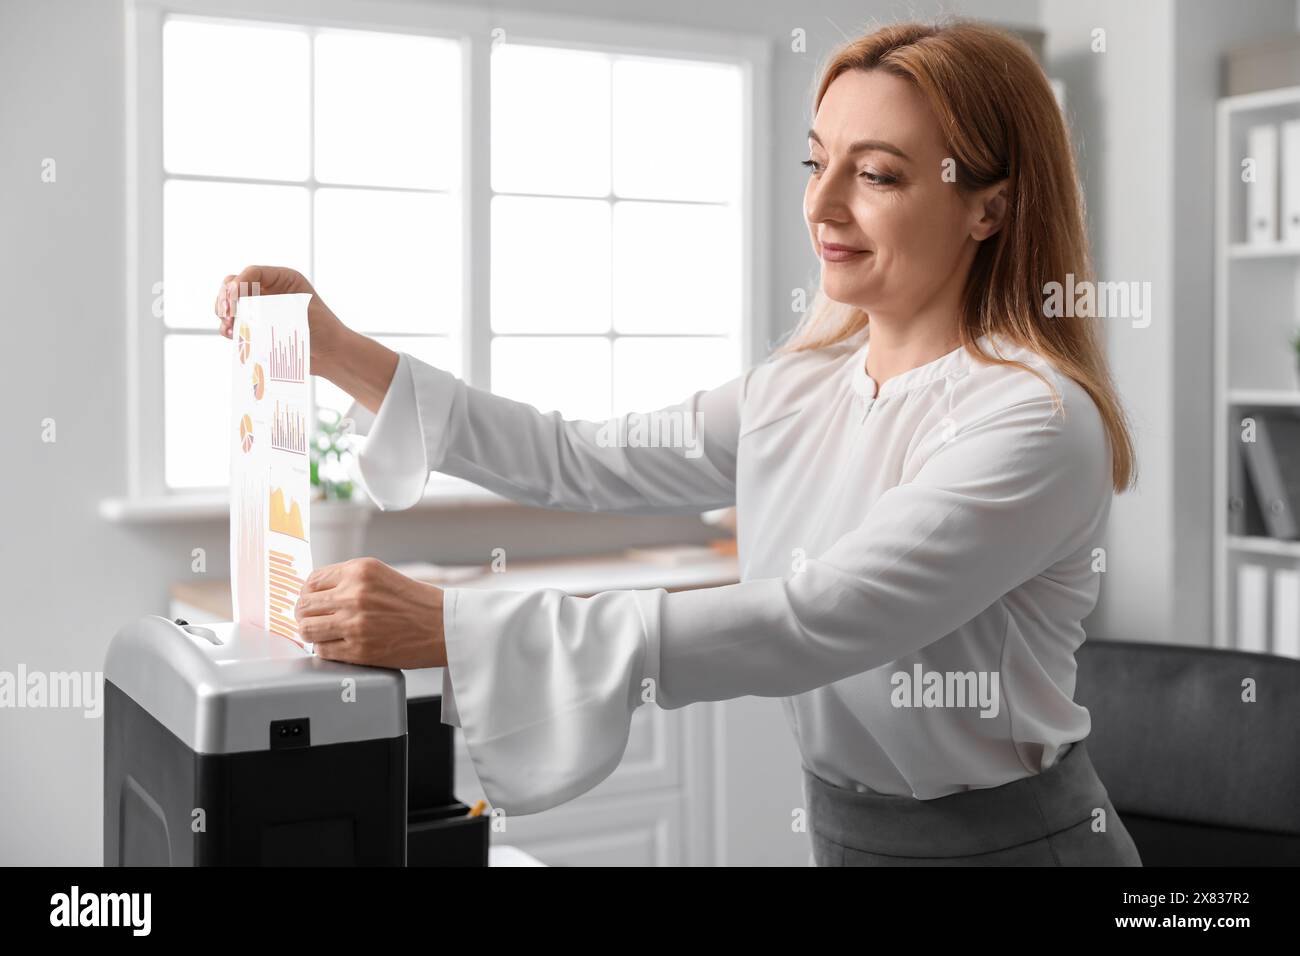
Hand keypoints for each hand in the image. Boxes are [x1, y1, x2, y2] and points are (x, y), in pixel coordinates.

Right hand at [214, 265, 346, 372]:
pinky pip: (235, 323)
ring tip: (228, 326)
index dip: (239, 283)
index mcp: (283, 279)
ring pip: (230, 303)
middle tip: (226, 312)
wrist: (330, 354)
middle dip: (226, 296)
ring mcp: (261, 308)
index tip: (233, 299)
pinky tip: (231, 335)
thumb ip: (270, 309)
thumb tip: (241, 312)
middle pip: (235, 284)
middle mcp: (269, 290)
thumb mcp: (299, 313)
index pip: (253, 273)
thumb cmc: (323, 329)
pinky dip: (229, 328)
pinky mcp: (257, 326)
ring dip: (224, 313)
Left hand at [294, 557, 446, 668]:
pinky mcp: (359, 649)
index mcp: (360, 570)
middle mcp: (354, 594)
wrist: (444, 626)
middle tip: (313, 619)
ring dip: (311, 632)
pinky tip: (336, 645)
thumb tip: (317, 594)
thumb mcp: (382, 576)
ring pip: (307, 629)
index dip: (307, 593)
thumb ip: (350, 580)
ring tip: (321, 633)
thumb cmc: (418, 603)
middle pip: (304, 605)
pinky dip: (325, 648)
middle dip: (305, 614)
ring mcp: (355, 622)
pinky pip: (323, 650)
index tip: (311, 600)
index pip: (312, 580)